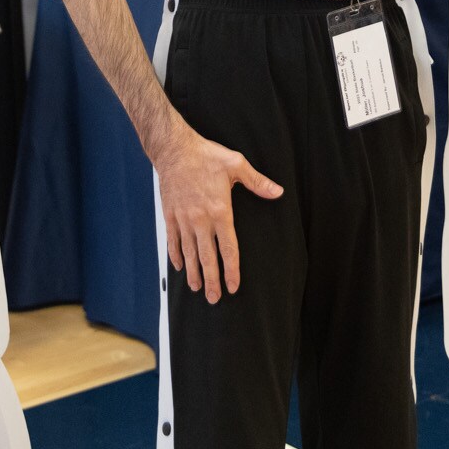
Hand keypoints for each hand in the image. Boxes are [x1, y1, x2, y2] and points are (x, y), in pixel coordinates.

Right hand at [151, 124, 282, 302]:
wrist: (174, 149)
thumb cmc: (206, 155)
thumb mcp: (236, 164)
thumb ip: (257, 182)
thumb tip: (278, 192)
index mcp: (220, 211)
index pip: (228, 248)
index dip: (231, 270)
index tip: (233, 286)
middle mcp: (201, 220)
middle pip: (207, 257)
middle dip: (212, 280)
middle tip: (215, 299)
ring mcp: (184, 219)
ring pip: (189, 253)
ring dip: (194, 273)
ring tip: (197, 288)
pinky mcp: (170, 215)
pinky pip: (173, 240)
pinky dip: (176, 255)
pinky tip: (179, 266)